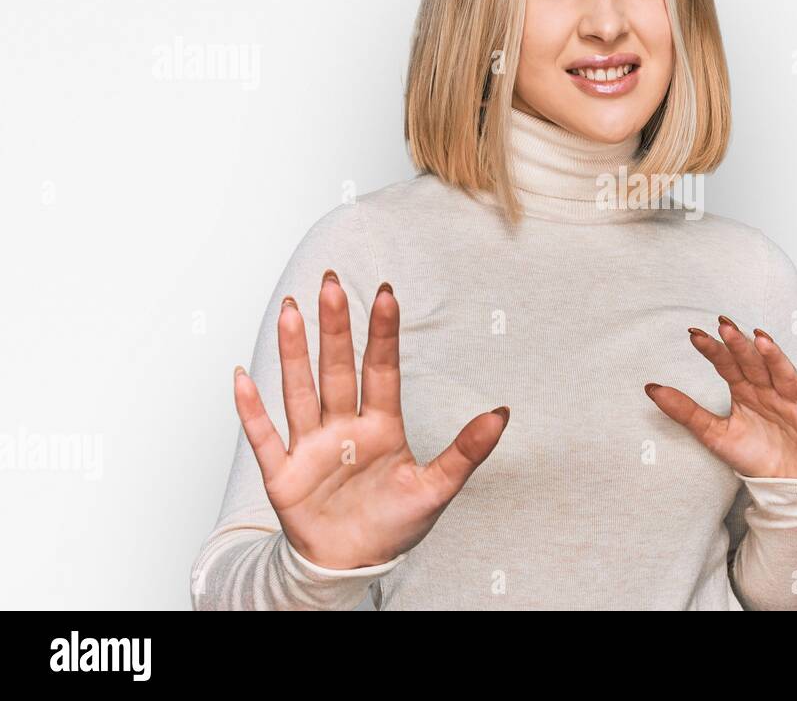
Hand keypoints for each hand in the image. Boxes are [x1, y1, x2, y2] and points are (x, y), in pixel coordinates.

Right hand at [233, 270, 508, 569]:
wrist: (352, 564)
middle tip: (331, 283)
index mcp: (381, 426)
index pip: (382, 370)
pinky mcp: (283, 474)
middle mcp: (342, 427)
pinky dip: (252, 409)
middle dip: (334, 328)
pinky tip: (244, 375)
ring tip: (290, 311)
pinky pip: (263, 436)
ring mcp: (310, 446)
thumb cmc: (392, 524)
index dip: (383, 333)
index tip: (385, 294)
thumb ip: (466, 451)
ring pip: (300, 390)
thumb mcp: (437, 489)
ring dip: (293, 353)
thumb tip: (502, 414)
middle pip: (337, 369)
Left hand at [643, 315, 796, 478]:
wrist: (784, 485)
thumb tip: (651, 388)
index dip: (713, 349)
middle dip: (741, 344)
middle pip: (755, 362)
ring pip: (784, 374)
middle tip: (725, 326)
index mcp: (746, 389)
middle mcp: (769, 389)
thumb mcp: (713, 434)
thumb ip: (685, 412)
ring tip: (762, 341)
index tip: (694, 335)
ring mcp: (794, 402)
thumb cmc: (753, 455)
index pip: (727, 364)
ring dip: (774, 357)